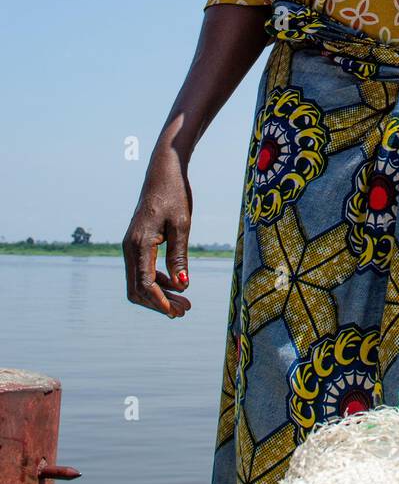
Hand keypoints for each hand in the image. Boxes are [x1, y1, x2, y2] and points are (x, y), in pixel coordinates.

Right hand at [123, 139, 192, 317]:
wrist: (163, 171)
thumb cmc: (174, 194)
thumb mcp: (181, 225)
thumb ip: (179, 256)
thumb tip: (182, 285)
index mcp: (139, 244)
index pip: (144, 284)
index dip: (159, 302)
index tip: (176, 312)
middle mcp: (129, 247)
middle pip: (138, 288)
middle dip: (159, 303)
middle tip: (184, 310)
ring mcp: (130, 245)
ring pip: (138, 282)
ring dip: (159, 294)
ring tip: (184, 303)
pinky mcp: (136, 242)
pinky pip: (142, 270)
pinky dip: (157, 281)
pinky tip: (176, 284)